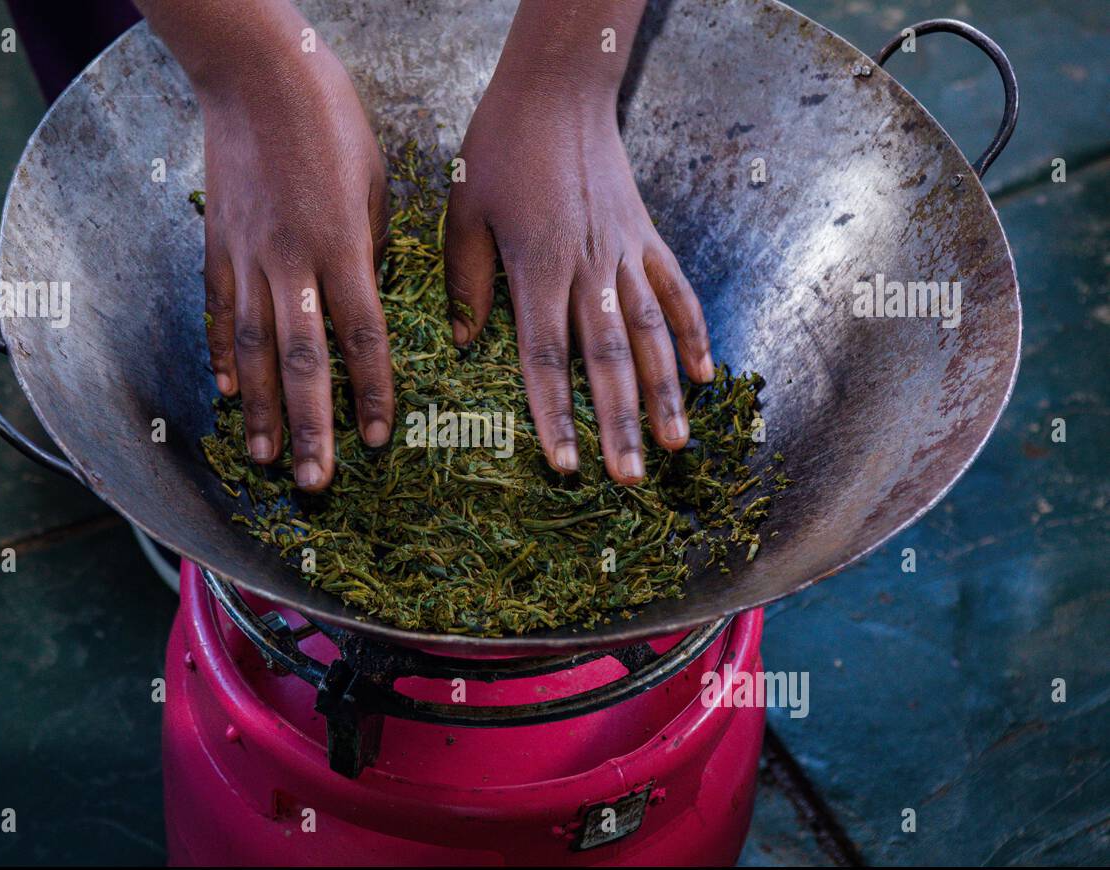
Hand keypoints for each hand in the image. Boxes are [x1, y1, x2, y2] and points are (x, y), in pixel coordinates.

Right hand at [141, 0, 391, 490]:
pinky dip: (222, 356)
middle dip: (310, 427)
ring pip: (252, 348)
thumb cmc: (331, 120)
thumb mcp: (373, 184)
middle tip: (315, 483)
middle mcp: (292, 262)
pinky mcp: (217, 244)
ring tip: (265, 458)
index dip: (370, 393)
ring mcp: (247, 256)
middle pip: (302, 360)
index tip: (374, 440)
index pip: (362, 338)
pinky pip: (219, 311)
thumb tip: (367, 305)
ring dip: (261, 409)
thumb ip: (369, 252)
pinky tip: (228, 394)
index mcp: (343, 246)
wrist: (257, 72)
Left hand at [445, 3, 712, 485]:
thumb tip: (464, 344)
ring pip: (652, 335)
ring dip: (665, 394)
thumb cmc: (499, 148)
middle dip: (619, 425)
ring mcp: (624, 253)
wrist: (557, 89)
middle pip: (607, 360)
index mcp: (538, 266)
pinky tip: (706, 376)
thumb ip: (467, 278)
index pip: (545, 357)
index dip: (555, 415)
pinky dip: (693, 334)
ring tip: (678, 446)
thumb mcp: (463, 209)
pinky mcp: (646, 238)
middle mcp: (589, 268)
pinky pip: (676, 292)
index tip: (564, 465)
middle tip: (631, 480)